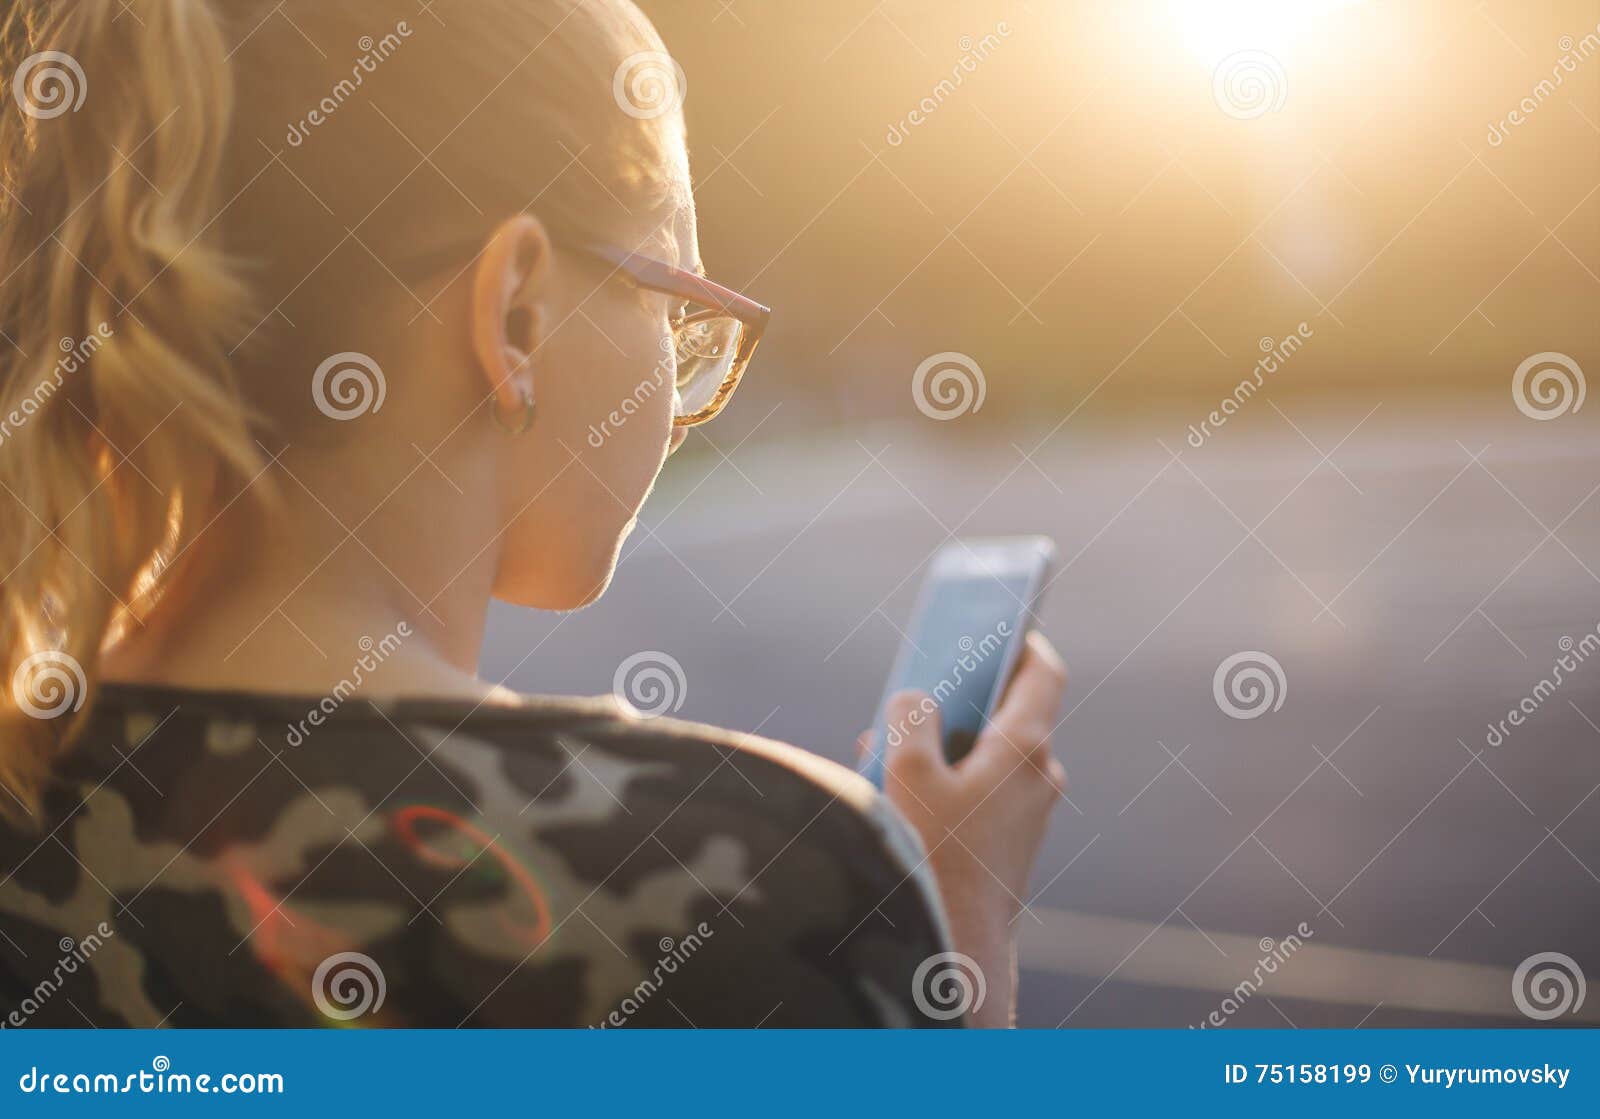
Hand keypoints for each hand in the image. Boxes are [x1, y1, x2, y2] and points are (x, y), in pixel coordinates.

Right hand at [859, 631, 1067, 1026]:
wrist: (954, 946)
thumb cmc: (933, 854)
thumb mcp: (905, 769)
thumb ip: (909, 716)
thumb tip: (916, 702)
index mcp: (1025, 746)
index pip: (1041, 672)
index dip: (1021, 639)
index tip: (999, 620)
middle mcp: (1038, 776)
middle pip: (1007, 713)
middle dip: (961, 696)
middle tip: (923, 678)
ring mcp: (1028, 813)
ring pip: (989, 756)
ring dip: (944, 742)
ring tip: (888, 740)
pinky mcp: (1011, 844)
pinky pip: (983, 792)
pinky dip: (949, 778)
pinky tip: (899, 788)